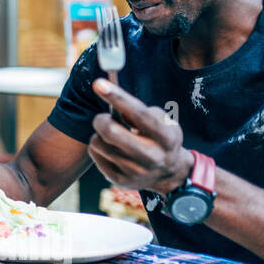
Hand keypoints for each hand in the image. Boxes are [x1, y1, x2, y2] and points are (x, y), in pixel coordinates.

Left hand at [88, 79, 192, 194]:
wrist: (169, 174)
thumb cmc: (161, 139)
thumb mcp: (165, 123)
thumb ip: (146, 112)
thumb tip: (119, 109)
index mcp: (166, 138)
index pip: (139, 114)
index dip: (117, 97)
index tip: (98, 83)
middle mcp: (152, 157)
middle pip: (110, 131)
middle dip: (101, 119)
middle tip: (103, 117)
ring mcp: (135, 172)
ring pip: (97, 143)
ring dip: (99, 134)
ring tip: (110, 135)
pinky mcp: (119, 180)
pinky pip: (94, 155)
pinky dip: (98, 147)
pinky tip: (111, 148)